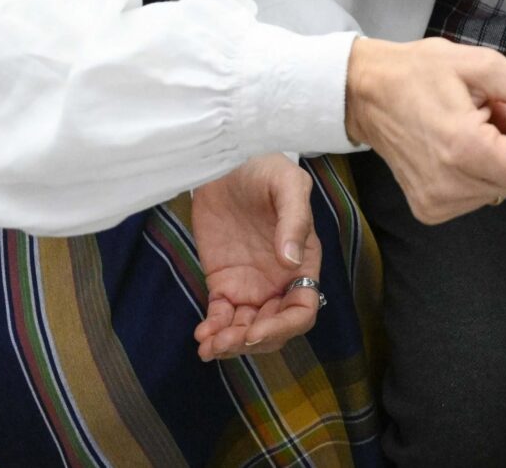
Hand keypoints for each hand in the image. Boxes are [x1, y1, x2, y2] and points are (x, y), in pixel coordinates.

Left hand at [189, 155, 324, 360]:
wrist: (225, 161)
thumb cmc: (264, 168)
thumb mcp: (286, 185)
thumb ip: (294, 220)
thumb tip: (291, 261)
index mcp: (304, 262)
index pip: (303, 309)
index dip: (283, 327)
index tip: (255, 330)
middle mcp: (280, 280)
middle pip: (274, 329)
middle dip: (251, 342)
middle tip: (224, 341)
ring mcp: (251, 284)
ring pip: (246, 329)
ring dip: (229, 344)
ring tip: (208, 345)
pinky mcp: (223, 282)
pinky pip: (221, 317)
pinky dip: (213, 331)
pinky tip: (201, 334)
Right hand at [344, 36, 505, 223]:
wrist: (365, 92)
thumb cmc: (417, 73)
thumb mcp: (484, 66)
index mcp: (464, 149)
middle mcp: (450, 185)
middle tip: (499, 111)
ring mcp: (438, 203)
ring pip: (504, 187)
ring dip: (503, 155)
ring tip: (475, 122)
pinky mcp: (430, 209)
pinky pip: (481, 193)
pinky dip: (483, 167)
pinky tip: (461, 142)